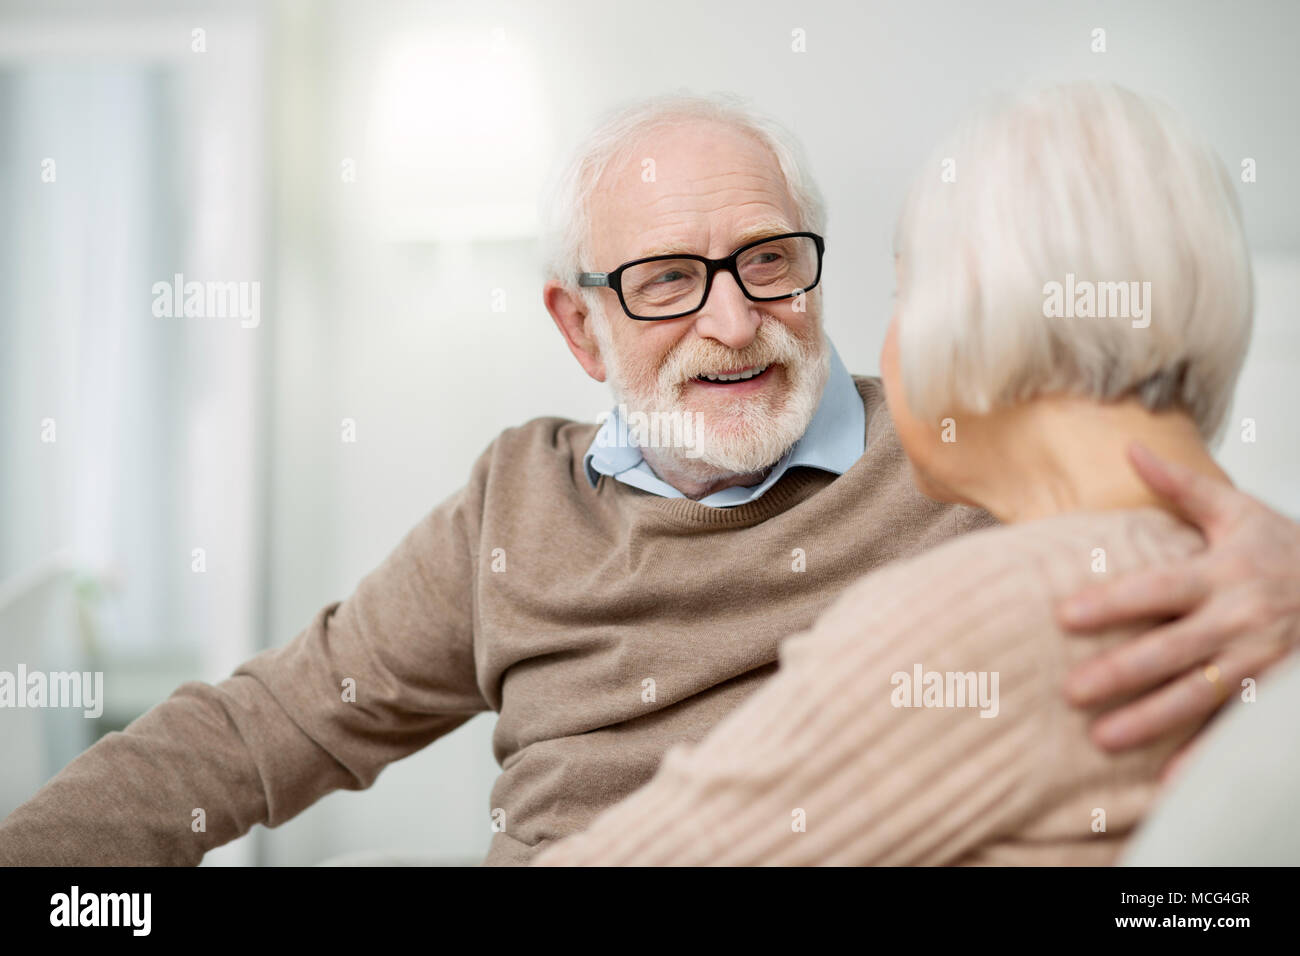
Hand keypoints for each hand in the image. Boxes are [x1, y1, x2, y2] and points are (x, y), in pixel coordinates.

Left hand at [1057, 442, 1299, 752]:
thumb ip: (1180, 486)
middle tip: (1070, 690)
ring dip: (1149, 720)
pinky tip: (1165, 781)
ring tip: (1101, 739)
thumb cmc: (1288, 548)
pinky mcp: (1271, 693)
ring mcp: (1258, 662)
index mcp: (1222, 574)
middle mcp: (1239, 620)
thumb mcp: (1239, 513)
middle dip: (1120, 672)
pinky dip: (1202, 756)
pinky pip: (1233, 729)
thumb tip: (1130, 449)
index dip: (1111, 602)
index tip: (1063, 615)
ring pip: (1196, 697)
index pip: (1156, 589)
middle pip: (1170, 651)